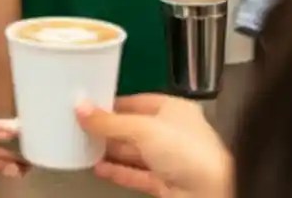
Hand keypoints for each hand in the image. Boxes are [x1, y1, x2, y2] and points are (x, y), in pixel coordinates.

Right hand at [76, 94, 231, 197]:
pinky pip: (136, 174)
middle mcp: (174, 133)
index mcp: (175, 110)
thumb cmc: (188, 152)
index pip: (137, 102)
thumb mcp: (142, 129)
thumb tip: (80, 108)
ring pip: (134, 153)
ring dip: (110, 152)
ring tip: (84, 148)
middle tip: (80, 128)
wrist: (211, 194)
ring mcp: (170, 160)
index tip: (88, 106)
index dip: (113, 104)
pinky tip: (98, 168)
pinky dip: (117, 171)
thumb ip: (109, 121)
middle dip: (108, 130)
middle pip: (133, 128)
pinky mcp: (166, 183)